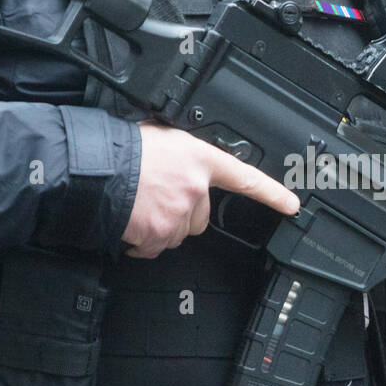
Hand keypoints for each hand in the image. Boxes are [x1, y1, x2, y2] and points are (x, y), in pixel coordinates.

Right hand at [121, 123, 299, 258]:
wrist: (95, 168)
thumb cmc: (123, 150)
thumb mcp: (164, 139)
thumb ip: (184, 157)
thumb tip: (184, 165)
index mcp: (200, 159)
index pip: (245, 178)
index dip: (272, 193)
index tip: (291, 205)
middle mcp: (195, 187)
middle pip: (202, 216)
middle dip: (184, 212)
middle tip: (158, 197)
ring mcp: (178, 213)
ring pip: (179, 231)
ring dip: (163, 225)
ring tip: (141, 205)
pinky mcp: (159, 234)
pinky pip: (157, 246)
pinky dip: (145, 241)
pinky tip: (133, 221)